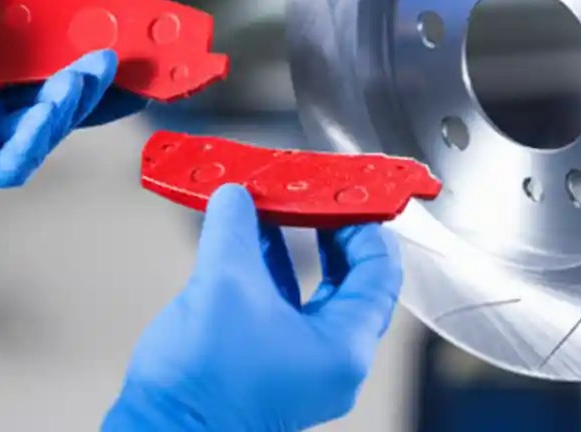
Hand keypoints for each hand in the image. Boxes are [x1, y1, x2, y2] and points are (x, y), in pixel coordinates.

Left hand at [0, 0, 145, 192]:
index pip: (30, 57)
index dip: (70, 47)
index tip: (106, 33)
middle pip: (47, 95)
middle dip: (93, 83)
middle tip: (131, 63)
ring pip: (41, 126)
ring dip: (75, 100)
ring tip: (98, 71)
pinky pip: (15, 156)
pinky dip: (42, 132)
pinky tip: (57, 102)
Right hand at [104, 185, 401, 430]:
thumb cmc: (201, 386)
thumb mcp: (224, 284)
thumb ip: (236, 228)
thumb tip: (238, 195)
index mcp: (343, 348)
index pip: (378, 272)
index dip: (362, 224)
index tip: (342, 194)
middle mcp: (330, 359)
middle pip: (349, 279)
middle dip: (326, 231)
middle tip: (310, 196)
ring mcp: (299, 363)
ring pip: (312, 289)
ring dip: (293, 245)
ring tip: (275, 205)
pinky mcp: (267, 362)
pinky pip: (281, 303)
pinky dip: (268, 267)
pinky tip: (247, 236)